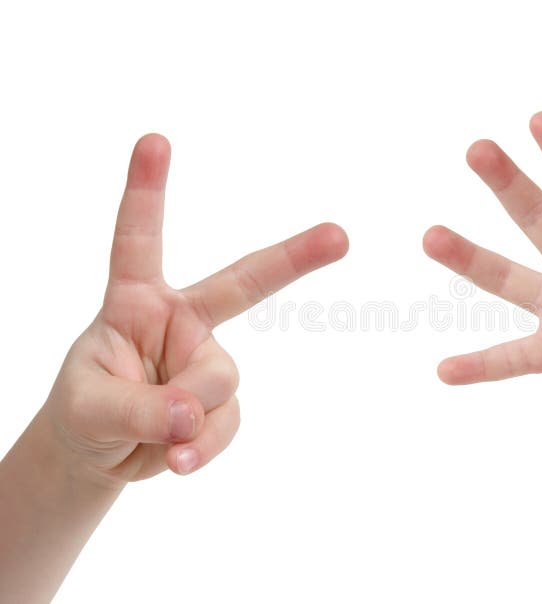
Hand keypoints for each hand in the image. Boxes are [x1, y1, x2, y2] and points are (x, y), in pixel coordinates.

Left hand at [44, 134, 347, 486]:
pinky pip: (228, 421)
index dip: (146, 190)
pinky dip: (207, 446)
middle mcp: (181, 321)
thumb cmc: (85, 410)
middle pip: (244, 282)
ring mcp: (205, 360)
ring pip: (221, 380)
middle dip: (294, 259)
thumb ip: (138, 409)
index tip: (154, 138)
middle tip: (340, 236)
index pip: (139, 240)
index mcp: (137, 302)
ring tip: (164, 442)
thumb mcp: (87, 410)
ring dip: (195, 416)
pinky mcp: (220, 401)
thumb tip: (192, 416)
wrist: (102, 452)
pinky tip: (181, 461)